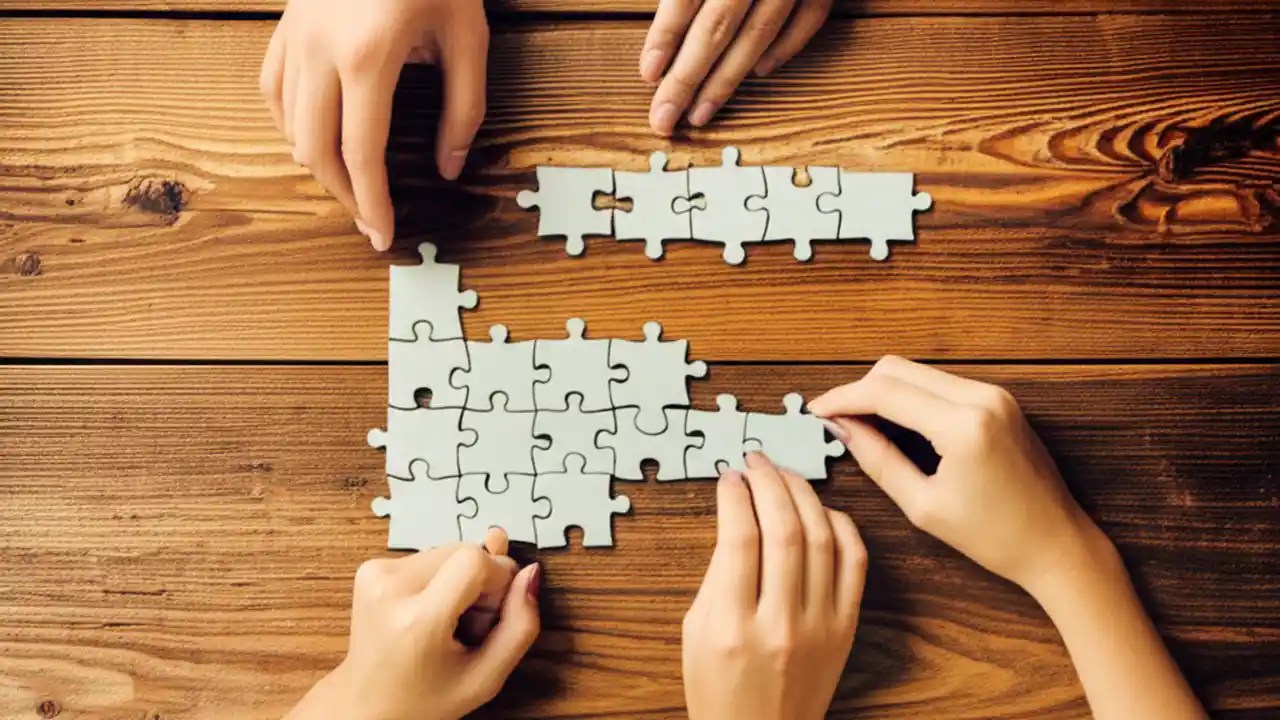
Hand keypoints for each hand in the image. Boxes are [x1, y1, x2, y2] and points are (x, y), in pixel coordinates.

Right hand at [260, 0, 488, 249]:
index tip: (384, 234)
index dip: (372, 202)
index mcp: (368, 55)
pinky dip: (290, 124)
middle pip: (315, 149)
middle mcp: (319, 48)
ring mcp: (294, 33)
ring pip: (287, 124)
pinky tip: (315, 140)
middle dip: (343, 195)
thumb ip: (462, 108)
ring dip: (317, 165)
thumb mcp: (468, 36)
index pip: (361, 153)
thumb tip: (449, 167)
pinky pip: (271, 89)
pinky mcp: (284, 22)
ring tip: (350, 187)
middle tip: (369, 221)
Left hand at [284, 530, 539, 719]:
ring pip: (448, 550)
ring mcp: (375, 574)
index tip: (496, 609)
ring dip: (462, 579)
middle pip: (463, 549)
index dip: (499, 576)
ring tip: (450, 621)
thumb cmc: (424, 700)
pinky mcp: (371, 568)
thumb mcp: (485, 679)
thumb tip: (530, 573)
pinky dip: (440, 578)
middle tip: (472, 622)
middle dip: (482, 580)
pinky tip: (433, 612)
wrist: (366, 707)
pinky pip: (428, 556)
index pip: (474, 559)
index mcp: (417, 620)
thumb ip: (520, 626)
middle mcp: (390, 588)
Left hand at [640, 0, 831, 133]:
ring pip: (760, 33)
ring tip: (701, 113)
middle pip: (718, 27)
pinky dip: (784, 48)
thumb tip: (670, 36)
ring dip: (728, 78)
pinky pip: (809, 19)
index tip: (649, 74)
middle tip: (664, 118)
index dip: (665, 36)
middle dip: (688, 78)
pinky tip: (760, 71)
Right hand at [682, 453, 865, 719]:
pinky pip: (854, 563)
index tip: (729, 476)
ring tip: (785, 476)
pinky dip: (841, 527)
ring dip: (803, 495)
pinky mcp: (846, 629)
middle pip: (784, 530)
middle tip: (758, 462)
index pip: (739, 538)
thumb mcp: (695, 631)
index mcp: (731, 626)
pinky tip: (822, 511)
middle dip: (769, 482)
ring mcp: (819, 627)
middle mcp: (779, 624)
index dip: (735, 495)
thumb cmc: (719, 688)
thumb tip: (736, 515)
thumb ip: (716, 575)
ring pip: (822, 538)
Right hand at [808, 356, 1106, 594]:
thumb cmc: (997, 536)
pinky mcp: (998, 400)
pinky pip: (939, 383)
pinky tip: (894, 422)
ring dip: (883, 390)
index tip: (817, 412)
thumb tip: (843, 429)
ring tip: (861, 423)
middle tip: (835, 419)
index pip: (885, 392)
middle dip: (859, 389)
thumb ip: (878, 460)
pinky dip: (909, 395)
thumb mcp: (924, 506)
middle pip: (897, 369)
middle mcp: (982, 398)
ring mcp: (994, 395)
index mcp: (964, 426)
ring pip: (917, 371)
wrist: (1057, 543)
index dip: (842, 398)